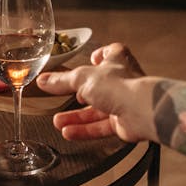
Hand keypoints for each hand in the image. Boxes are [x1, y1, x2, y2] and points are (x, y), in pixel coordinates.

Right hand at [36, 43, 153, 141]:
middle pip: (96, 86)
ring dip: (76, 117)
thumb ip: (61, 81)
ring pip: (96, 110)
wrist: (142, 110)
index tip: (89, 59)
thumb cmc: (120, 85)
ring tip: (58, 122)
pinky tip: (69, 132)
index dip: (99, 56)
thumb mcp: (82, 78)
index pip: (109, 53)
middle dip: (77, 94)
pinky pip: (100, 127)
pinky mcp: (124, 122)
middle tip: (61, 99)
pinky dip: (84, 130)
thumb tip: (43, 80)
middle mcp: (121, 81)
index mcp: (116, 61)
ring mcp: (123, 102)